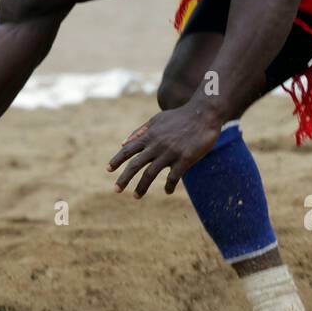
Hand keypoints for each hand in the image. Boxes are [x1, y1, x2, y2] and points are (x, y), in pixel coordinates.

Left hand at [107, 104, 222, 198]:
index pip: (128, 150)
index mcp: (149, 135)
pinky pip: (173, 177)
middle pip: (135, 164)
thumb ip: (139, 131)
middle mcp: (157, 145)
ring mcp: (170, 152)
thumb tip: (122, 143)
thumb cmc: (179, 117)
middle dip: (124, 178)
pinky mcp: (185, 159)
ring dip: (142, 187)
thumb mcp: (157, 120)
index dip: (116, 160)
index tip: (108, 170)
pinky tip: (167, 191)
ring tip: (136, 196)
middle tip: (116, 190)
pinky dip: (169, 186)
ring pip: (151, 173)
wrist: (203, 114)